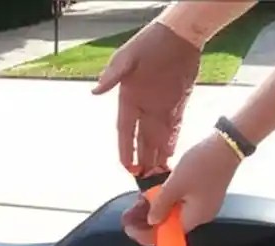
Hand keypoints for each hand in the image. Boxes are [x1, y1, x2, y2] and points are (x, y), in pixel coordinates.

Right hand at [92, 23, 201, 175]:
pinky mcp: (178, 102)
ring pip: (158, 137)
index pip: (125, 130)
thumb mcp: (127, 57)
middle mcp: (143, 106)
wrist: (179, 35)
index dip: (125, 149)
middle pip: (141, 139)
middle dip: (142, 159)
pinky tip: (170, 155)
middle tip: (144, 180)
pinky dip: (172, 140)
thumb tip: (95, 91)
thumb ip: (113, 75)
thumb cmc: (149, 43)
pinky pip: (174, 127)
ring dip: (157, 155)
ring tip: (158, 174)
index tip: (126, 167)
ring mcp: (161, 105)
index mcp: (129, 98)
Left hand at [122, 132, 242, 245]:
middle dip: (147, 220)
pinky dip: (167, 200)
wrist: (228, 145)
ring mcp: (203, 205)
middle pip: (169, 226)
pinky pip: (181, 204)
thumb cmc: (201, 164)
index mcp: (193, 218)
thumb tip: (152, 221)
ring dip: (156, 208)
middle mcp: (200, 216)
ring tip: (139, 200)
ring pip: (174, 214)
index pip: (165, 237)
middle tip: (130, 212)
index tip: (129, 226)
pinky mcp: (204, 195)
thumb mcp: (175, 184)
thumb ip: (161, 205)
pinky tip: (155, 192)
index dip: (144, 234)